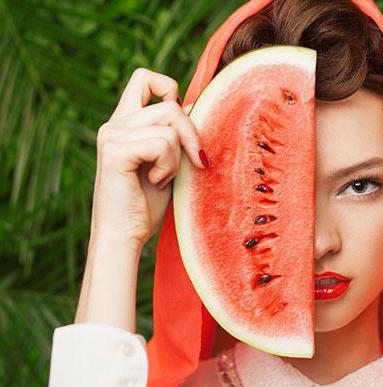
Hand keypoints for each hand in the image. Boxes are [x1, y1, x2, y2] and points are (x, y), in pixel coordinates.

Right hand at [92, 67, 206, 248]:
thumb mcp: (169, 163)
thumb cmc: (146, 206)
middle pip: (170, 104)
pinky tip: (155, 183)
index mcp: (125, 123)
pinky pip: (162, 144)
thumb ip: (176, 134)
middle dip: (192, 135)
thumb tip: (193, 104)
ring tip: (163, 178)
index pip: (145, 79)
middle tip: (196, 163)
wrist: (125, 237)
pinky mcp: (115, 150)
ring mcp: (112, 135)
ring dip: (178, 158)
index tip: (184, 125)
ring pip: (170, 125)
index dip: (170, 90)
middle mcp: (115, 123)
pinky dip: (168, 167)